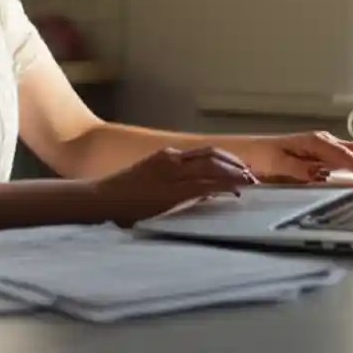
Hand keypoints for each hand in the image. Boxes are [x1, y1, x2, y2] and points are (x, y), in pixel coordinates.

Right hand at [91, 146, 259, 225]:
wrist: (100, 199)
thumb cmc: (121, 197)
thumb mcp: (150, 184)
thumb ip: (176, 186)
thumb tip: (204, 193)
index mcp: (167, 157)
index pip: (205, 153)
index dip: (227, 160)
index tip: (242, 169)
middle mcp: (172, 159)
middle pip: (213, 155)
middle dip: (236, 164)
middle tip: (252, 175)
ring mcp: (172, 173)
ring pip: (213, 167)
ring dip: (235, 174)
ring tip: (251, 182)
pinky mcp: (173, 190)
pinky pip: (206, 185)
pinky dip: (225, 186)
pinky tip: (236, 191)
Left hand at [241, 131, 352, 185]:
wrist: (245, 152)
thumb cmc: (258, 157)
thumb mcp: (275, 165)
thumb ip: (299, 169)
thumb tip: (321, 173)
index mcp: (315, 142)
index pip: (347, 157)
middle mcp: (323, 142)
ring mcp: (324, 147)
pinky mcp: (322, 155)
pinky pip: (348, 159)